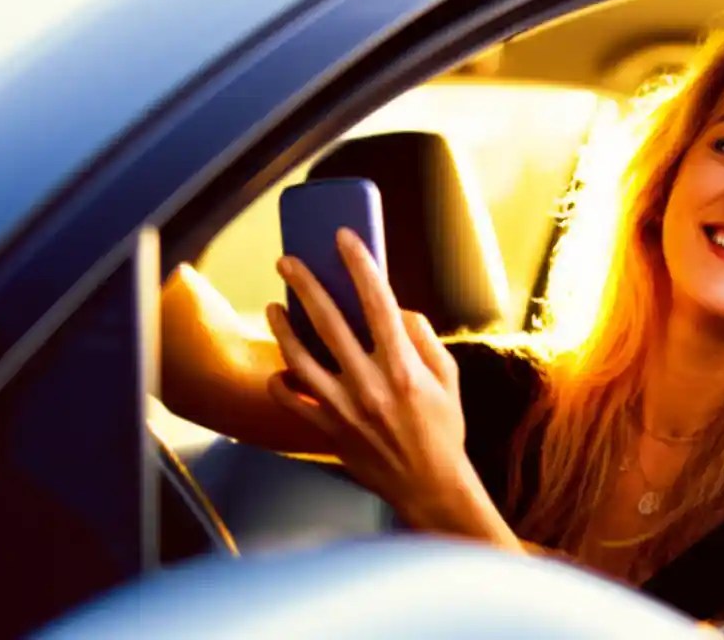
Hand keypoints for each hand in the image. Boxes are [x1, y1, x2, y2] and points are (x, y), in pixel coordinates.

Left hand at [266, 228, 473, 528]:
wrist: (429, 486)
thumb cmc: (443, 428)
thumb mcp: (448, 377)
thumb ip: (422, 338)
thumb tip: (396, 310)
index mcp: (403, 366)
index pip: (377, 301)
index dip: (358, 264)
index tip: (343, 237)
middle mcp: (370, 383)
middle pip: (328, 321)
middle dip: (304, 284)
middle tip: (288, 261)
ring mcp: (344, 408)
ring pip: (299, 358)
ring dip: (283, 327)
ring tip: (274, 307)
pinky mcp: (328, 430)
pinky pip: (292, 400)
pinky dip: (282, 382)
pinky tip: (282, 367)